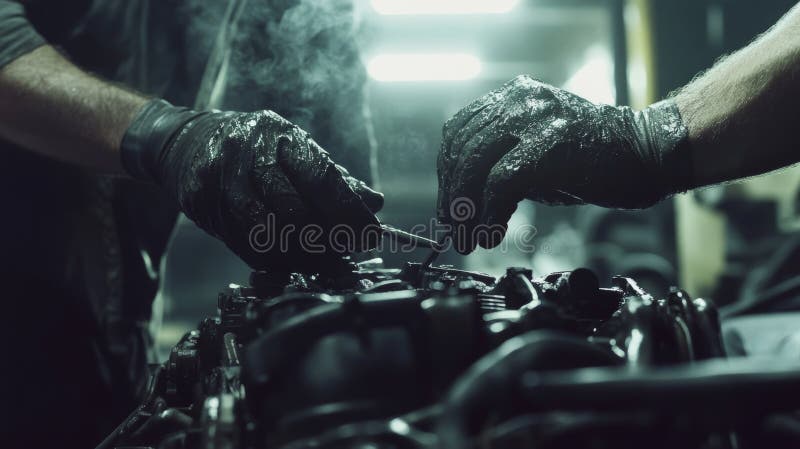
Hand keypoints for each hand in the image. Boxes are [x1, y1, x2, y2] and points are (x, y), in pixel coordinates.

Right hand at [122, 100, 382, 270]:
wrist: (188, 142)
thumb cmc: (253, 148)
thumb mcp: (295, 150)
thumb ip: (334, 178)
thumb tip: (374, 203)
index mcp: (282, 136)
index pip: (323, 178)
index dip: (349, 212)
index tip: (371, 235)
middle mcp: (250, 153)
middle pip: (295, 211)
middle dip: (326, 239)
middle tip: (344, 251)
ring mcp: (222, 179)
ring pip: (268, 232)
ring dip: (300, 253)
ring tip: (319, 258)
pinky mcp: (202, 202)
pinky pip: (243, 244)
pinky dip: (272, 258)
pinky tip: (288, 258)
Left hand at [437, 75, 692, 253]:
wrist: (649, 153)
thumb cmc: (597, 157)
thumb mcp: (540, 147)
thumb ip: (502, 159)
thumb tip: (466, 198)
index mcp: (514, 97)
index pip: (458, 132)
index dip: (447, 174)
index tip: (449, 207)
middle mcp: (519, 101)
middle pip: (460, 149)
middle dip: (451, 197)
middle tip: (454, 230)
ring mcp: (534, 120)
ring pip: (472, 165)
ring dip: (465, 210)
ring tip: (470, 239)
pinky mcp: (548, 146)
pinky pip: (499, 184)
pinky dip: (488, 214)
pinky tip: (493, 234)